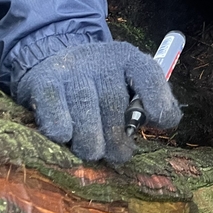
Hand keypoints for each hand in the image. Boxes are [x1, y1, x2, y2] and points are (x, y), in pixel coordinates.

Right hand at [14, 41, 181, 163]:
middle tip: (120, 155)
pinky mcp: (44, 83)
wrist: (52, 57)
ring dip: (90, 139)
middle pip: (113, 102)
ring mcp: (72, 70)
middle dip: (117, 137)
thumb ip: (153, 99)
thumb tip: (167, 121)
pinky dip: (61, 128)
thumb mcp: (129, 82)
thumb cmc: (100, 82)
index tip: (159, 121)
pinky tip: (66, 137)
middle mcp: (101, 60)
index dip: (158, 99)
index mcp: (128, 58)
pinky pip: (54, 110)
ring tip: (94, 153)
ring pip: (85, 110)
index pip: (148, 74)